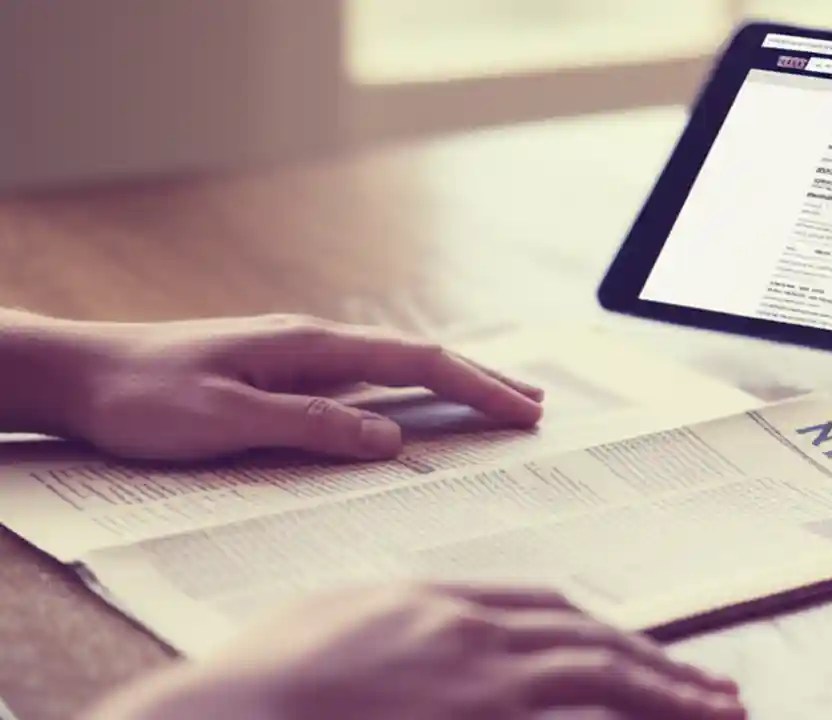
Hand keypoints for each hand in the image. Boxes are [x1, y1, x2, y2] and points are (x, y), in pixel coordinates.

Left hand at [3, 312, 543, 460]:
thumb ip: (312, 425)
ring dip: (452, 385)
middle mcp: (314, 343)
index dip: (475, 387)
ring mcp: (301, 357)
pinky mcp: (284, 376)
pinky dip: (410, 396)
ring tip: (500, 401)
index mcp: (309, 345)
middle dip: (481, 380)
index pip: (415, 363)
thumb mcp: (225, 420)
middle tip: (537, 405)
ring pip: (396, 369)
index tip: (522, 412)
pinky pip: (366, 384)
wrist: (81, 374)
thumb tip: (391, 440)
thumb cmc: (144, 398)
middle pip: (418, 357)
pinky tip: (420, 411)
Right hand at [89, 583, 745, 719]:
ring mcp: (485, 693)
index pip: (547, 607)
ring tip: (720, 714)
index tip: (638, 649)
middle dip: (661, 665)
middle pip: (593, 644)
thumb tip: (437, 623)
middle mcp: (477, 640)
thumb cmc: (261, 677)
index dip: (604, 631)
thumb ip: (399, 615)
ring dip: (669, 700)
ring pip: (602, 687)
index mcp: (440, 602)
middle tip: (715, 690)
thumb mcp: (334, 617)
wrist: (228, 715)